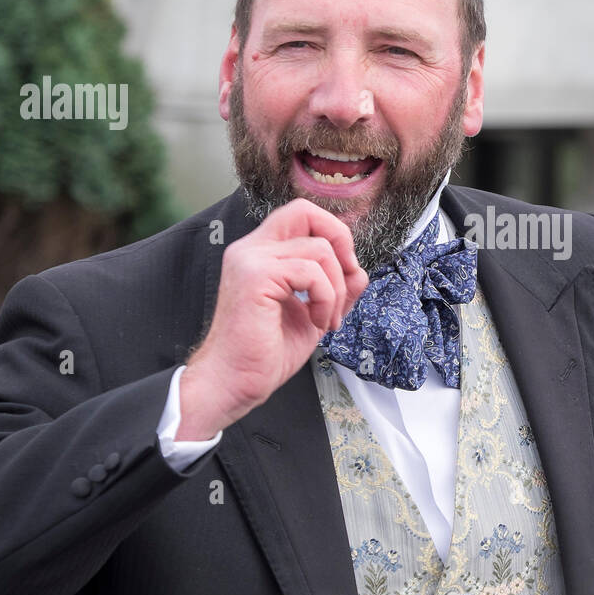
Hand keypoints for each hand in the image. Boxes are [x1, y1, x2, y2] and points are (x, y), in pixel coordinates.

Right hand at [177, 198, 367, 438]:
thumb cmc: (263, 354)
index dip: (333, 235)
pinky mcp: (255, 277)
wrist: (233, 383)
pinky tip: (317, 322)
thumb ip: (335, 289)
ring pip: (319, 248)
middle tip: (346, 279)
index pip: (302, 216)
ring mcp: (250, 260)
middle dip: (340, 241)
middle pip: (305, 211)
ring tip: (327, 319)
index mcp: (260, 254)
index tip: (346, 273)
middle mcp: (251, 250)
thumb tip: (359, 272)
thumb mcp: (313, 314)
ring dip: (337, 288)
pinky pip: (311, 272)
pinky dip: (326, 299)